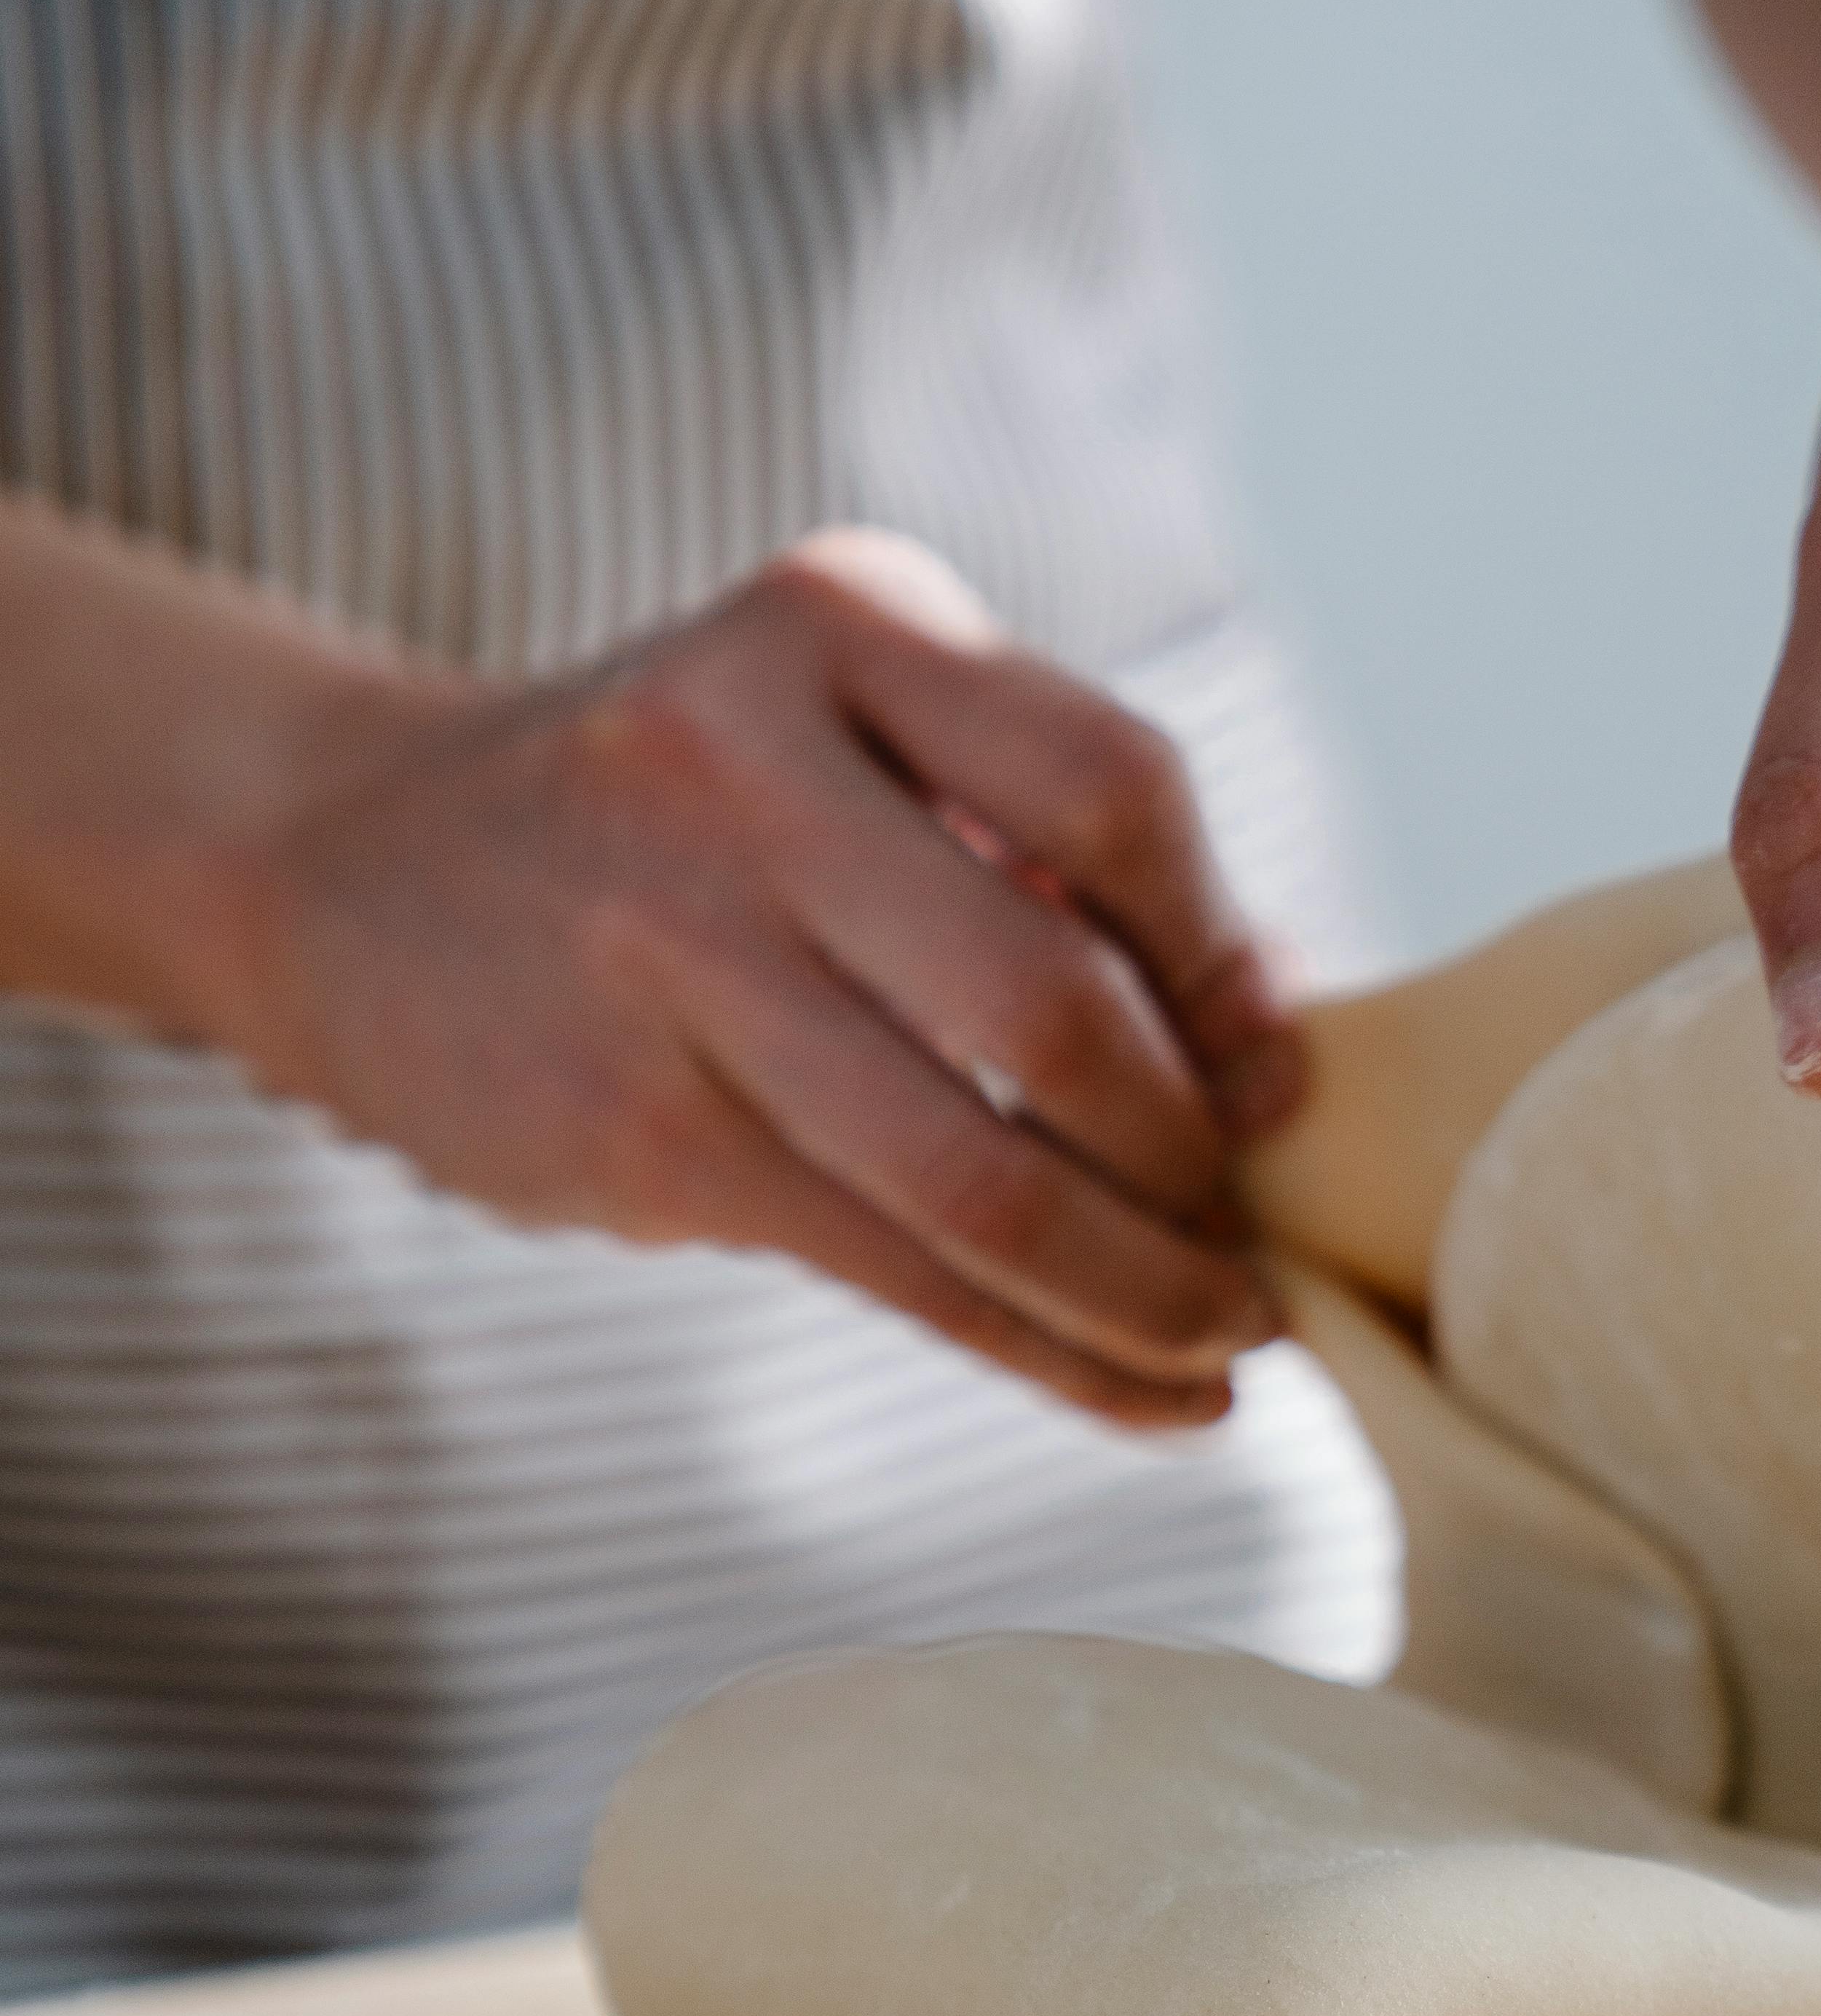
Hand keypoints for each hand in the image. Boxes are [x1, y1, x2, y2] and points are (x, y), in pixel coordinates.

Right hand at [207, 530, 1305, 1424]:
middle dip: (1194, 1159)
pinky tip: (1145, 1391)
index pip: (1115, 793)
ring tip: (1225, 1342)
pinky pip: (900, 1271)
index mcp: (837, 624)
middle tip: (1252, 1239)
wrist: (347, 870)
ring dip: (1146, 1290)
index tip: (1277, 1079)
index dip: (1226, 961)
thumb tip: (1273, 1050)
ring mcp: (670, 951)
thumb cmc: (679, 819)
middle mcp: (742, 765)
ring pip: (984, 1175)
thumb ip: (1040, 848)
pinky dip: (1052, 1351)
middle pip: (1058, 1008)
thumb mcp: (842, 735)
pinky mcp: (633, 1128)